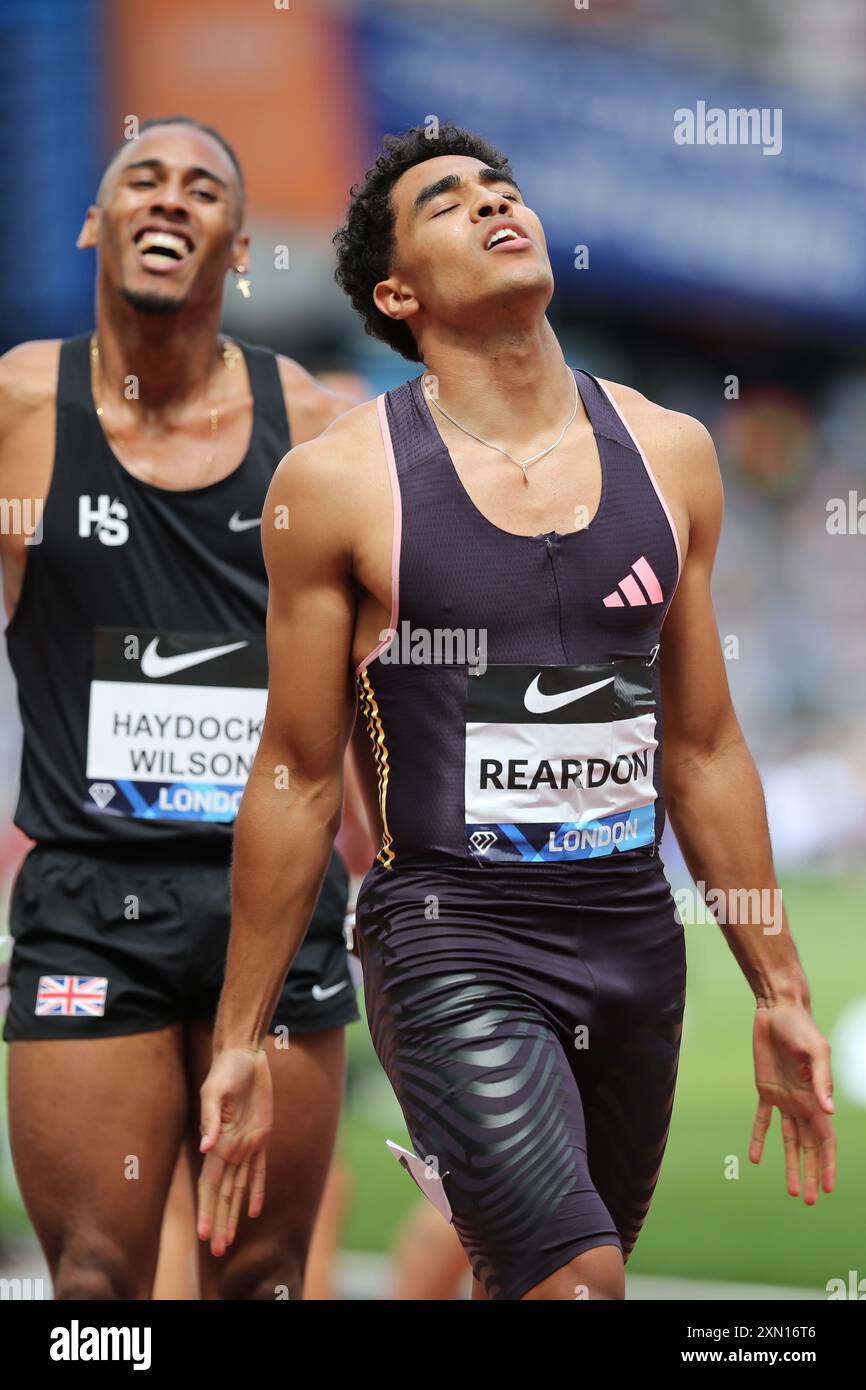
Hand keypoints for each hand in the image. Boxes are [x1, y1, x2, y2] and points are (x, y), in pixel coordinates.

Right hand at [197, 1045, 272, 1255]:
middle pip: (223, 1194)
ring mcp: (245, 1144)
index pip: (211, 1186)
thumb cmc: (225, 1070)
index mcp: (217, 1142)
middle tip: (217, 1251)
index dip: (208, 1211)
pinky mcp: (261, 1135)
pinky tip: (254, 1212)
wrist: (244, 1055)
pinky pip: (259, 1170)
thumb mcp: (215, 1090)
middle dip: (219, 1222)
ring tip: (229, 1241)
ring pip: (239, 1189)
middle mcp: (229, 1148)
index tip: (204, 1236)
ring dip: (233, 1215)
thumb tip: (206, 1147)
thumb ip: (210, 1119)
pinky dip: (256, 1191)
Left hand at [750, 1002, 835, 1203]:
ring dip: (789, 1164)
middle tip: (810, 1200)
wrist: (778, 1010)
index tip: (827, 1188)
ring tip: (791, 1190)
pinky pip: (762, 1119)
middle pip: (808, 1147)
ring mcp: (784, 1098)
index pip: (825, 1140)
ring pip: (788, 1140)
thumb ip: (822, 1080)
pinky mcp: (765, 1089)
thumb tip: (830, 1112)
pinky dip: (759, 1138)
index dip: (827, 1164)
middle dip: (809, 1173)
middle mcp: (803, 1103)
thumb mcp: (816, 1051)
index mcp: (817, 1098)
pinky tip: (755, 1158)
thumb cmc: (801, 1028)